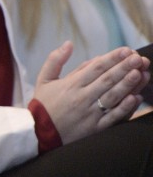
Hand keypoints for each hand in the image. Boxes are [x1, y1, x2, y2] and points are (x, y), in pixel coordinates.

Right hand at [32, 42, 149, 143]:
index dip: (112, 58)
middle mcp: (82, 97)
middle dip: (124, 67)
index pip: (95, 68)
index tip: (125, 50)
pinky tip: (135, 98)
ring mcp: (90, 113)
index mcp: (70, 84)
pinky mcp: (95, 128)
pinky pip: (113, 117)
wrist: (37, 132)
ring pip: (113, 96)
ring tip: (140, 73)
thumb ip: (55, 60)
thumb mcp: (43, 79)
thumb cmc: (43, 104)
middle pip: (107, 80)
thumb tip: (68, 43)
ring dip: (128, 84)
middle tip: (138, 58)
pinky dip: (125, 107)